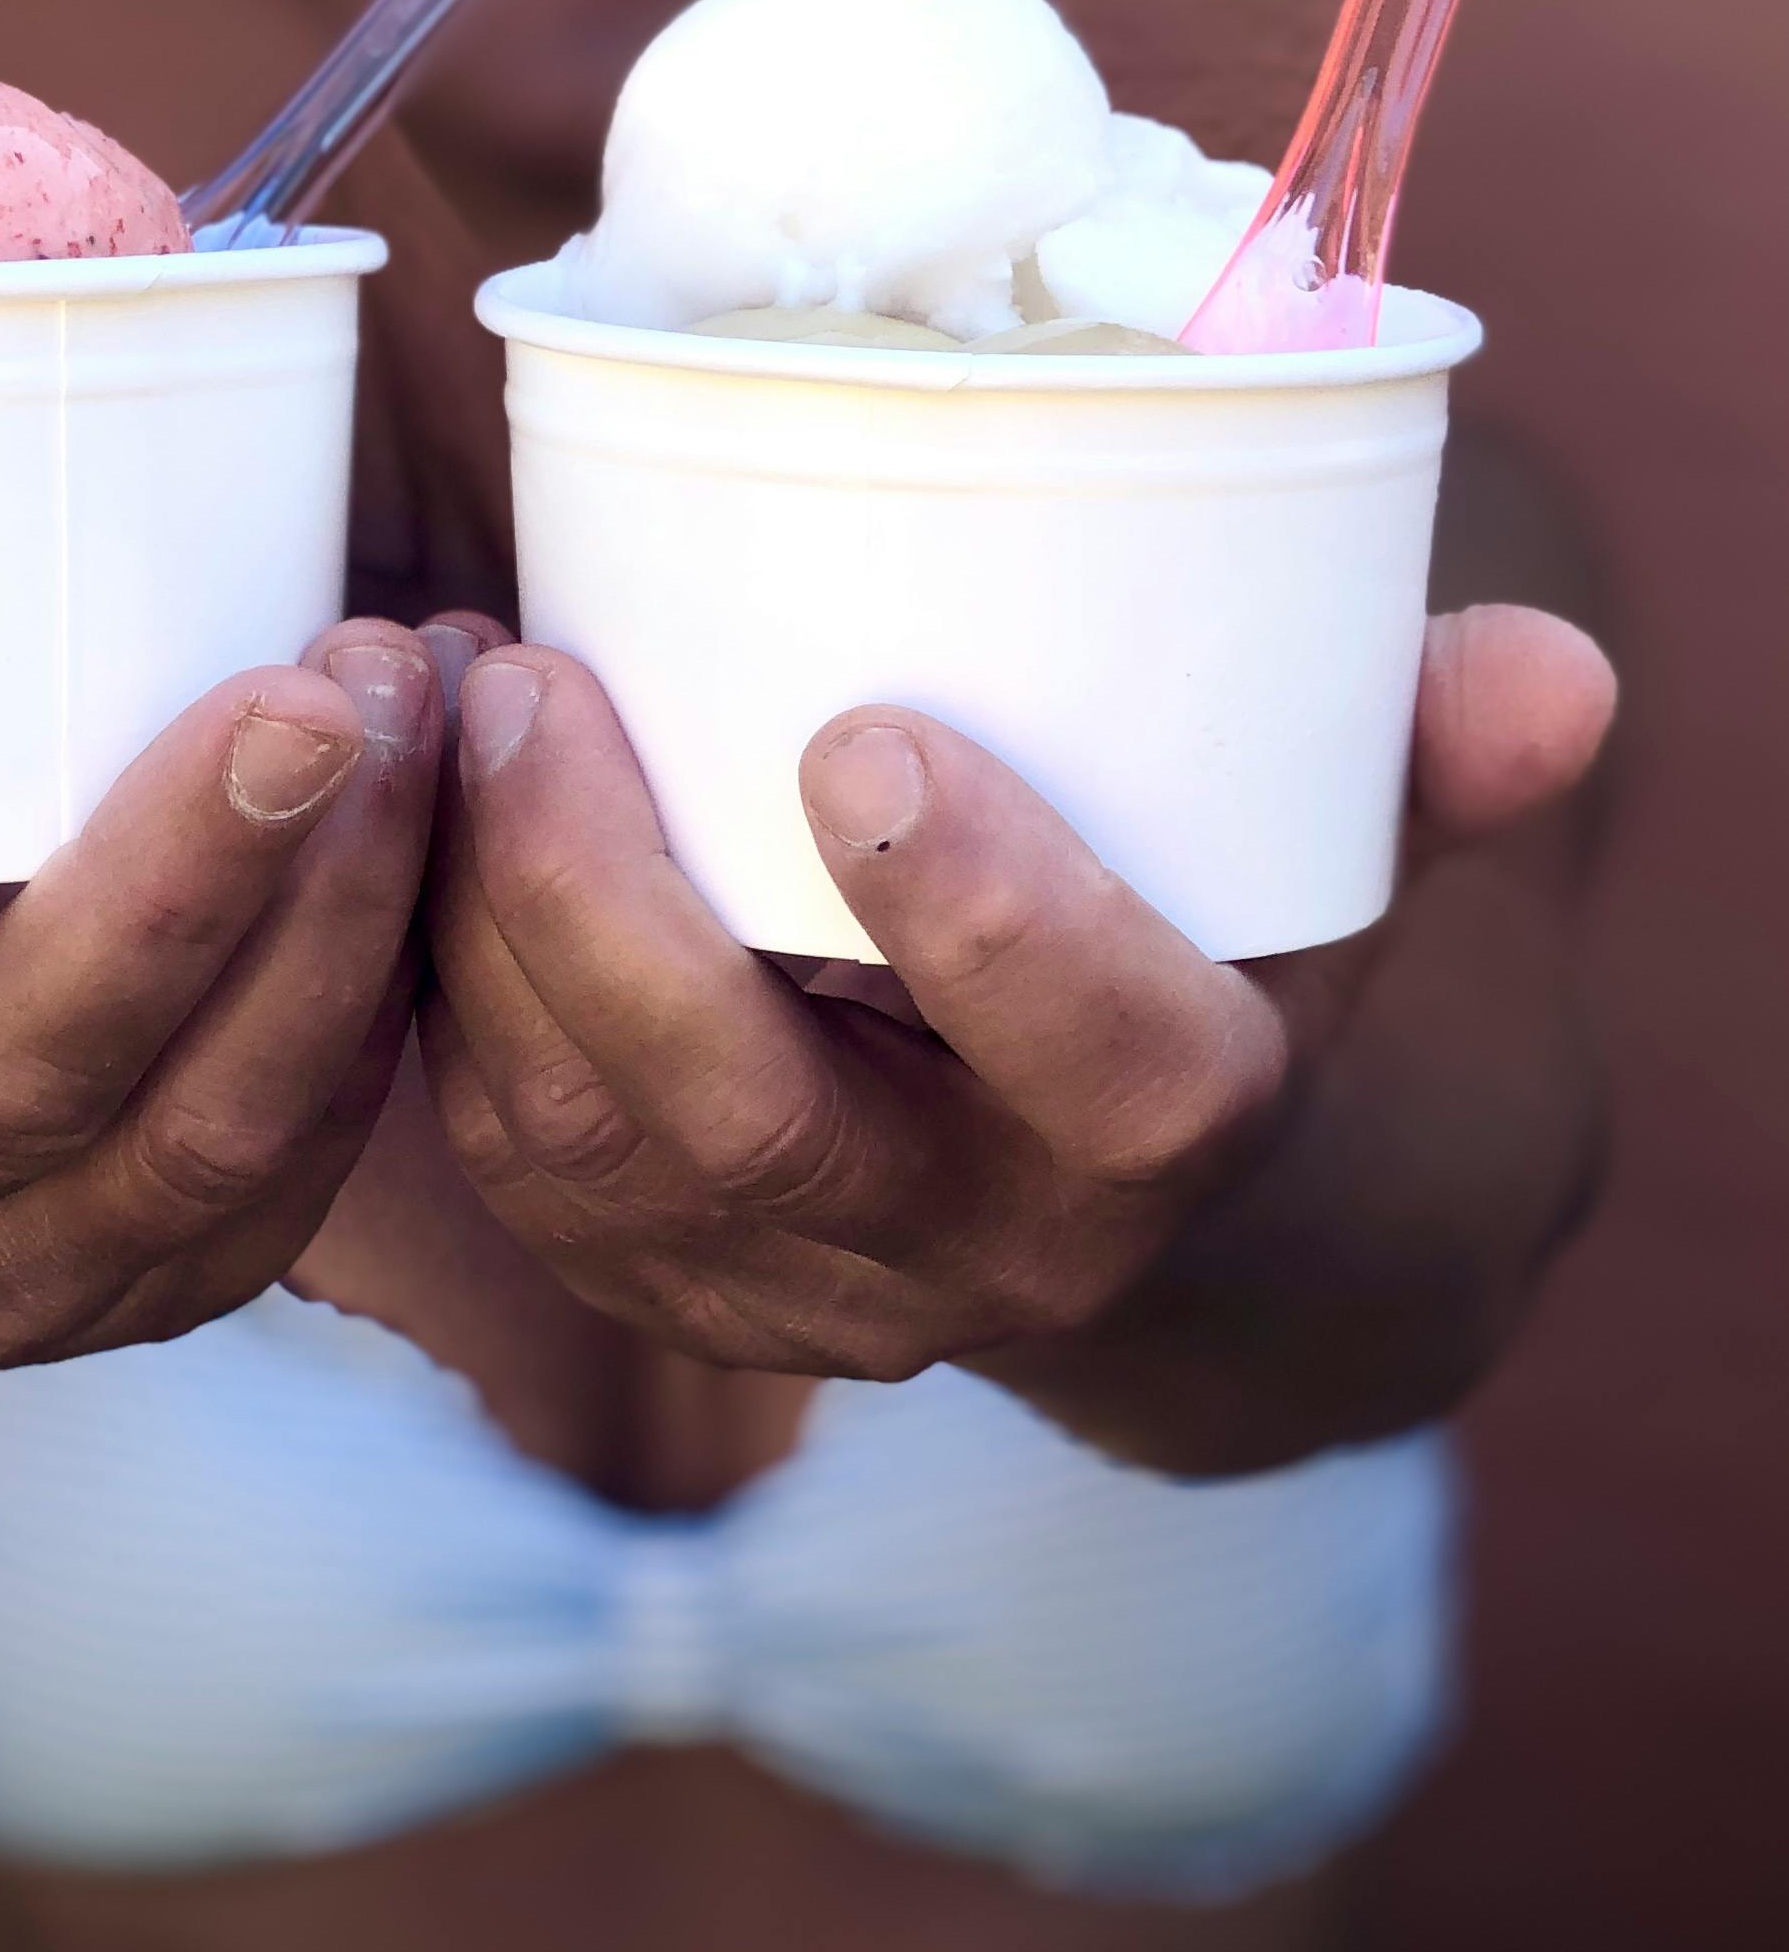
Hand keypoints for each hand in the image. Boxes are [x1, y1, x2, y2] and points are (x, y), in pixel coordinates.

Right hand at [0, 553, 440, 1363]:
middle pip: (0, 1073)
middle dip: (164, 885)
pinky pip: (335, 1138)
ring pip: (215, 1126)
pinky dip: (410, 962)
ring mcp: (44, 1263)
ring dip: (338, 914)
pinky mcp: (212, 1255)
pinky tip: (459, 782)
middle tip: (290, 684)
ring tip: (403, 694)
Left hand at [422, 609, 1615, 1471]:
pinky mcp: (638, 1268)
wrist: (1093, 1194)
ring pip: (584, 1148)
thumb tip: (1556, 666)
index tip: (869, 735)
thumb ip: (1416, 760)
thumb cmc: (1200, 958)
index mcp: (1159, 1140)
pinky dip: (425, 979)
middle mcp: (963, 1251)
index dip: (998, 927)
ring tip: (439, 697)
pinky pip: (496, 1155)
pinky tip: (396, 797)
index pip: (1104, 1074)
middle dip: (618, 906)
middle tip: (534, 678)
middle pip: (761, 1124)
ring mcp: (780, 1285)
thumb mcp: (1325, 870)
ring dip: (476, 923)